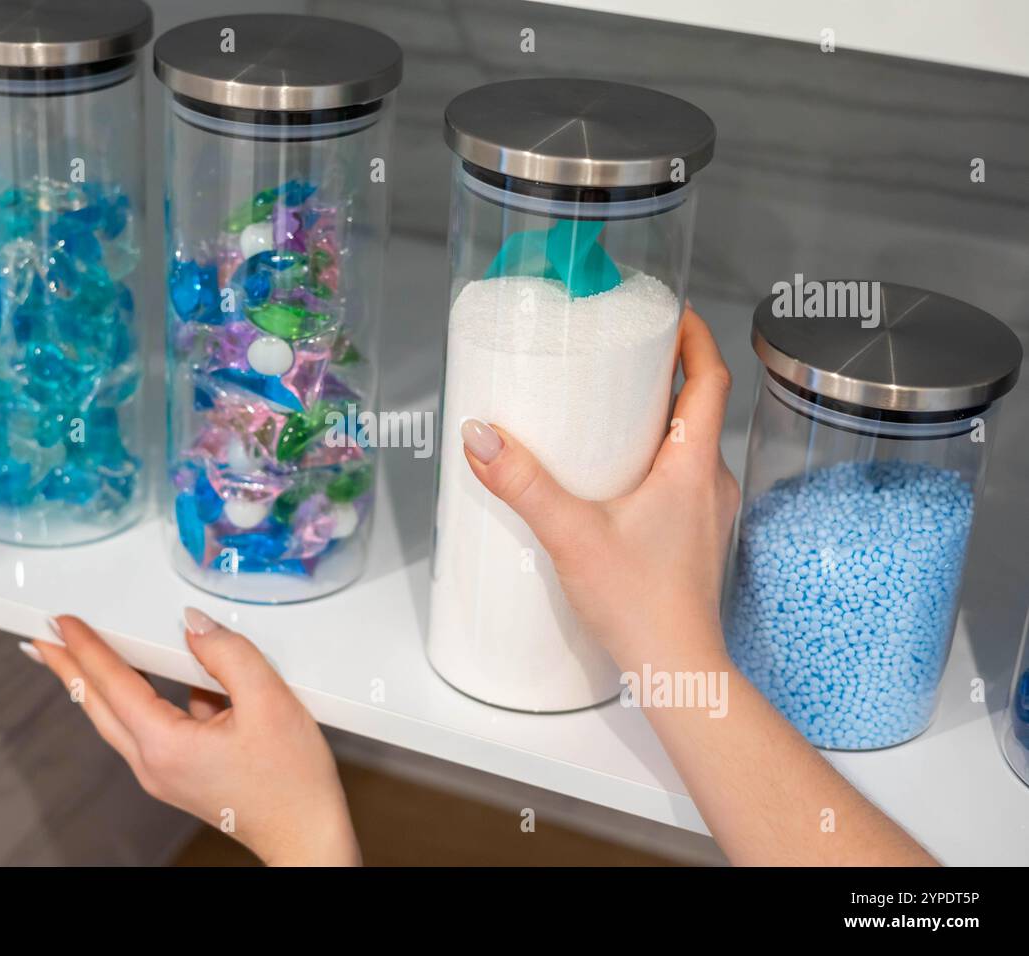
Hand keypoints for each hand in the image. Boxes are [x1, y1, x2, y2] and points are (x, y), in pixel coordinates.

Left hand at [23, 608, 360, 866]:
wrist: (307, 836)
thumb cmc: (293, 783)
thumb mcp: (270, 701)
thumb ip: (227, 654)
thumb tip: (194, 627)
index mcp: (166, 745)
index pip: (112, 682)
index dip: (84, 646)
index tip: (61, 621)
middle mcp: (154, 764)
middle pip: (96, 705)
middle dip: (66, 667)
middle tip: (40, 638)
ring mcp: (163, 774)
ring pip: (118, 718)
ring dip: (97, 684)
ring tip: (79, 654)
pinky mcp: (179, 776)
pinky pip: (149, 727)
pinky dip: (141, 698)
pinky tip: (166, 678)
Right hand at [459, 306, 739, 671]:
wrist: (678, 669)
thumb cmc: (642, 606)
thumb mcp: (572, 535)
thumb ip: (524, 484)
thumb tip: (482, 438)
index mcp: (694, 466)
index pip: (710, 379)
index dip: (694, 337)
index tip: (668, 313)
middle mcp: (710, 483)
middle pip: (699, 407)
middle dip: (665, 374)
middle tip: (622, 356)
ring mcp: (707, 513)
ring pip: (690, 446)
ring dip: (659, 420)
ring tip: (609, 410)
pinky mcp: (694, 539)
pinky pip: (680, 480)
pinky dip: (654, 461)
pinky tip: (612, 478)